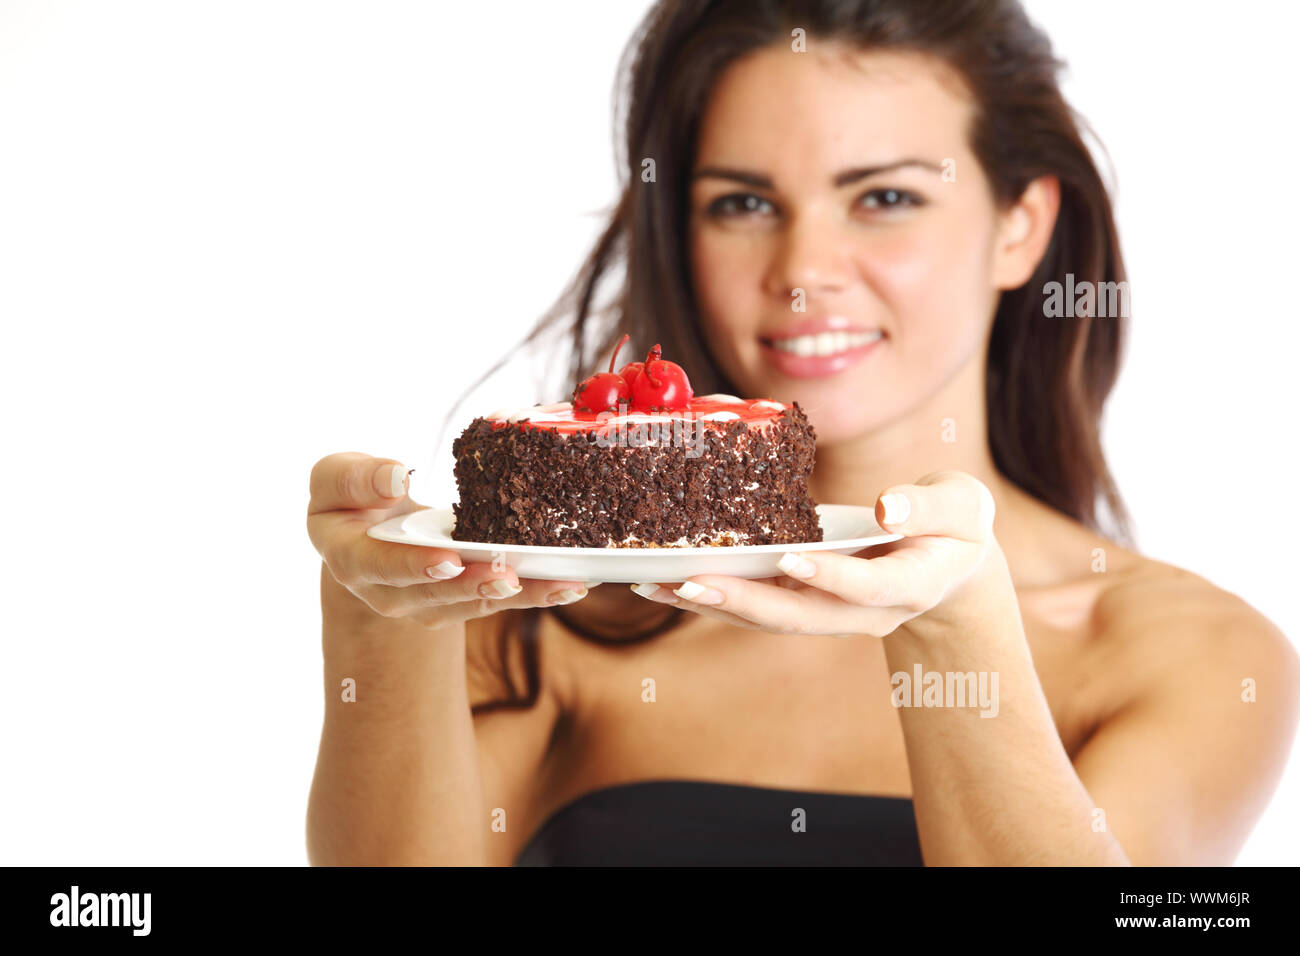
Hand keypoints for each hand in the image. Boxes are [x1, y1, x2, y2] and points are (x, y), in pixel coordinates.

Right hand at [307, 452, 589, 628]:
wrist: (367, 531)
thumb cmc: (353, 497)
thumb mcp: (336, 479)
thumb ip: (355, 478)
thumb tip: (394, 477)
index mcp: (354, 561)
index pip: (383, 566)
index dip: (416, 565)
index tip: (449, 559)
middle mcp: (392, 594)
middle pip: (439, 594)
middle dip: (477, 585)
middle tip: (510, 575)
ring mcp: (431, 603)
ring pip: (478, 603)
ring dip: (523, 595)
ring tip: (561, 584)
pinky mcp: (465, 600)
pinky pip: (502, 598)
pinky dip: (538, 591)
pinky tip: (573, 582)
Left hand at [633, 470, 1005, 638]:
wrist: (949, 563)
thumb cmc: (955, 526)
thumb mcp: (961, 507)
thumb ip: (927, 508)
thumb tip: (887, 509)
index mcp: (908, 587)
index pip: (867, 586)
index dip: (831, 575)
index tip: (792, 559)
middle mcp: (863, 612)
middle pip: (798, 616)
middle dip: (742, 601)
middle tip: (688, 584)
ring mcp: (831, 613)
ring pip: (767, 617)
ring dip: (711, 603)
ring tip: (655, 586)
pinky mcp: (806, 603)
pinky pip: (756, 603)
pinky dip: (713, 593)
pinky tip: (667, 581)